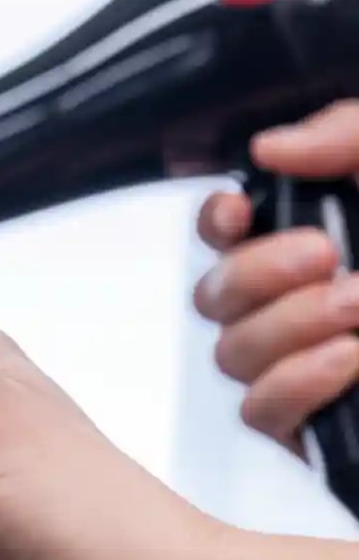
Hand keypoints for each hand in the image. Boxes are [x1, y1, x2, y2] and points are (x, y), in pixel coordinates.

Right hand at [193, 100, 358, 453]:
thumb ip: (351, 134)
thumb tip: (272, 146)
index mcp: (327, 238)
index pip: (227, 232)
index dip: (217, 221)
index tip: (243, 210)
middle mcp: (307, 303)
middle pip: (214, 295)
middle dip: (254, 273)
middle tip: (325, 255)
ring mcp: (311, 366)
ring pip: (231, 352)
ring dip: (285, 327)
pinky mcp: (323, 424)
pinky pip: (260, 411)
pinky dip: (294, 382)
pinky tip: (350, 360)